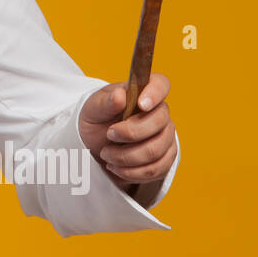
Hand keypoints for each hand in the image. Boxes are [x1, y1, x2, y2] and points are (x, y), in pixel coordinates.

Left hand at [78, 73, 176, 188]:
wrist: (93, 145)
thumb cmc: (96, 120)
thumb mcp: (92, 109)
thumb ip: (105, 102)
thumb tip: (119, 95)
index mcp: (143, 92)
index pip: (161, 84)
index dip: (155, 93)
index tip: (141, 105)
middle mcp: (159, 113)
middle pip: (159, 123)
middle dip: (130, 133)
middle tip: (109, 135)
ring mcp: (165, 136)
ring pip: (156, 150)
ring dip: (127, 157)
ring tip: (107, 155)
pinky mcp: (165, 159)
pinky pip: (156, 169)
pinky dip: (132, 172)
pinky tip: (116, 167)